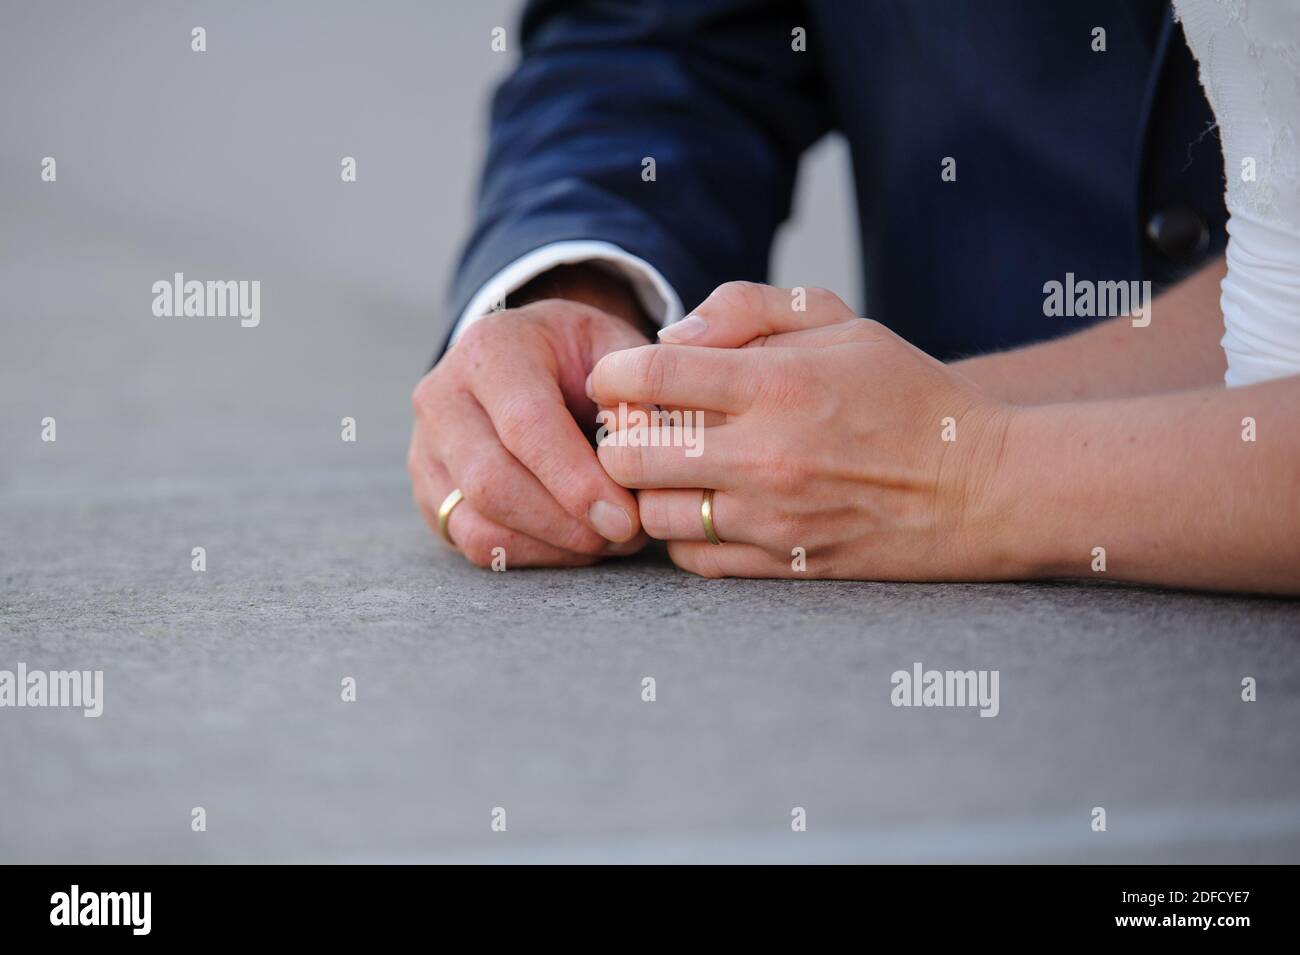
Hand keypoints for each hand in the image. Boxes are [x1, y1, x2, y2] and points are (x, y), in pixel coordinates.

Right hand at [409, 295, 649, 566]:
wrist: (522, 356)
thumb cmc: (576, 356)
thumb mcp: (612, 348)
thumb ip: (631, 390)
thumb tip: (639, 442)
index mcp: (489, 349)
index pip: (526, 425)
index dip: (576, 481)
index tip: (627, 518)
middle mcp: (442, 398)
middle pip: (492, 483)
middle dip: (566, 524)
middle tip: (626, 535)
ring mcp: (426, 451)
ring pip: (478, 526)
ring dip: (552, 548)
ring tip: (608, 540)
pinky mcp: (430, 495)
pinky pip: (474, 545)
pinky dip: (533, 556)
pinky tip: (575, 545)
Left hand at [588, 282, 1013, 578]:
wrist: (981, 489)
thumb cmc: (908, 394)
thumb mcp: (841, 322)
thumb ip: (749, 308)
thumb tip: (672, 336)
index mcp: (776, 384)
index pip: (650, 376)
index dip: (612, 374)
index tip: (615, 377)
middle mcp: (764, 456)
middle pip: (630, 454)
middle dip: (619, 435)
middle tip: (638, 425)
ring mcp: (770, 519)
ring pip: (651, 514)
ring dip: (647, 489)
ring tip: (671, 468)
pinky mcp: (781, 565)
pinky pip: (690, 560)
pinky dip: (681, 535)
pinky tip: (704, 508)